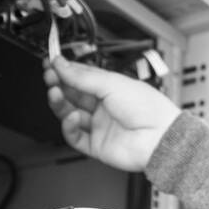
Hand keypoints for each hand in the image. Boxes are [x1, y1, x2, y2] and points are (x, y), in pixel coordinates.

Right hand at [43, 55, 180, 171]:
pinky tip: (70, 117)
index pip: (81, 77)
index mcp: (111, 88)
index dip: (65, 70)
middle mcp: (104, 107)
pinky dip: (68, 127)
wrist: (159, 138)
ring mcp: (100, 126)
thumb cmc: (148, 109)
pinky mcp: (97, 145)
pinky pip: (75, 136)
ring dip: (60, 103)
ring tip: (55, 93)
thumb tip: (61, 64)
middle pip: (73, 95)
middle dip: (59, 84)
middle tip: (49, 76)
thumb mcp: (111, 83)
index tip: (51, 63)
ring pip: (70, 115)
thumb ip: (82, 76)